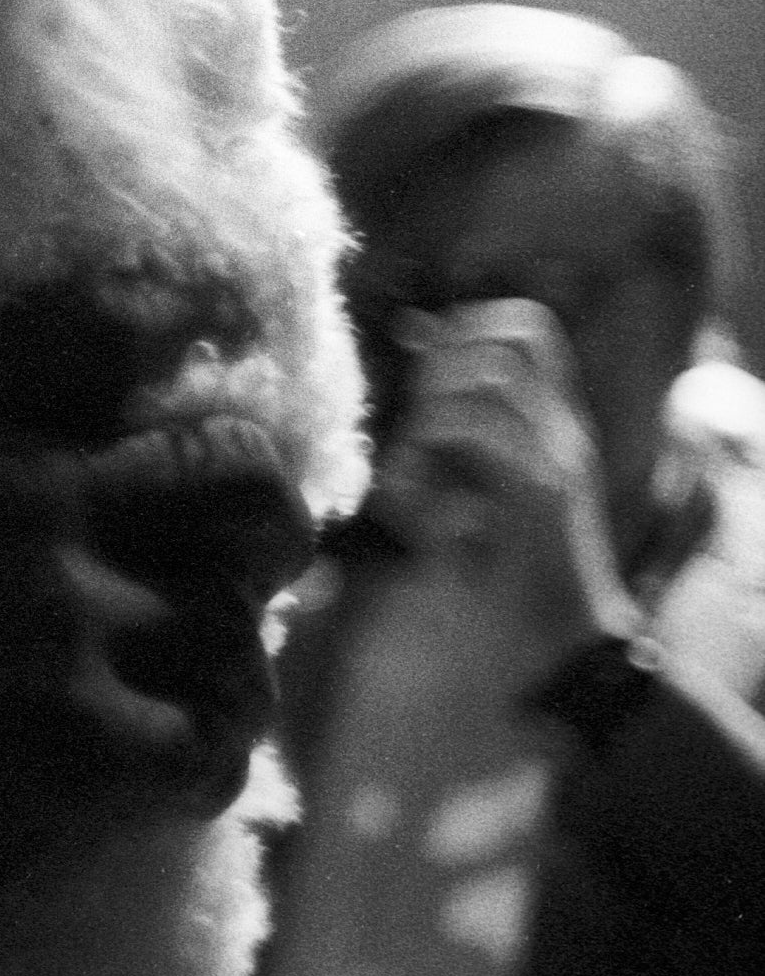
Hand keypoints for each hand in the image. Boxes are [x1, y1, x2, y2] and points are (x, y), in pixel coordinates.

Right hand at [0, 284, 314, 975]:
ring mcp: (56, 635)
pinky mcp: (78, 764)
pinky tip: (155, 775)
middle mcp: (16, 506)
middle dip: (250, 506)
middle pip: (236, 469)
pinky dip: (198, 762)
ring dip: (220, 650)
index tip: (171, 363)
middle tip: (223, 545)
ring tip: (185, 674)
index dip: (160, 337)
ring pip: (238, 623)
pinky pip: (216, 750)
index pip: (106, 330)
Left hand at [369, 298, 640, 689]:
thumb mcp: (463, 475)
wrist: (547, 648)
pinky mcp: (543, 499)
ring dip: (433, 410)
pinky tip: (411, 500)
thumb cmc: (495, 564)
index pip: (530, 328)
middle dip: (441, 367)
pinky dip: (428, 449)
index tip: (420, 371)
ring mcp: (560, 462)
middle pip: (507, 346)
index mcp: (553, 422)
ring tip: (412, 463)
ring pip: (493, 382)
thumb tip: (412, 328)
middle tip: (413, 426)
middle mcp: (565, 433)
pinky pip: (479, 436)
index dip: (467, 328)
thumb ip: (444, 411)